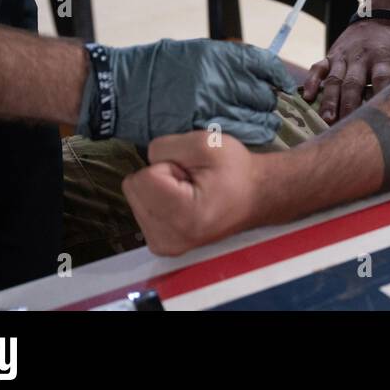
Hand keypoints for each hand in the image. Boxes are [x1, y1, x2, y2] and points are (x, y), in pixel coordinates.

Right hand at [78, 39, 295, 146]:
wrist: (121, 89)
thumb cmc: (159, 67)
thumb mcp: (197, 52)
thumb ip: (228, 61)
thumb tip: (258, 70)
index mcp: (219, 58)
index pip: (265, 66)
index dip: (278, 76)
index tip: (283, 84)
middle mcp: (219, 82)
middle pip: (263, 95)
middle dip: (268, 101)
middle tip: (269, 106)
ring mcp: (210, 108)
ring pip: (256, 119)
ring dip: (264, 122)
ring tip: (265, 125)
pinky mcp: (199, 130)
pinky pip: (237, 135)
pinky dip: (247, 136)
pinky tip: (251, 136)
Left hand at [122, 131, 268, 255]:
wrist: (256, 197)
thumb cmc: (235, 170)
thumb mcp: (207, 143)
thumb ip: (167, 146)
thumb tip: (146, 160)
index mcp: (182, 215)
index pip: (144, 177)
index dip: (168, 165)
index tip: (192, 173)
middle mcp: (167, 238)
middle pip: (134, 188)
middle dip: (159, 178)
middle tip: (190, 181)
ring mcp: (163, 245)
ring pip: (135, 198)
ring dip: (159, 190)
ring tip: (189, 191)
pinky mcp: (160, 245)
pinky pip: (141, 210)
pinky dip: (158, 202)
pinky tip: (182, 204)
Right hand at [303, 18, 389, 122]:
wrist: (381, 14)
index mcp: (385, 58)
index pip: (382, 79)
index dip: (378, 97)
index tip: (377, 117)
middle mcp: (362, 57)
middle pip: (354, 83)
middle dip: (349, 106)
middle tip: (344, 127)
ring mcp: (345, 56)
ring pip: (335, 79)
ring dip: (330, 100)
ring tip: (326, 120)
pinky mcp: (332, 54)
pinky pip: (318, 68)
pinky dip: (312, 81)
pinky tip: (306, 97)